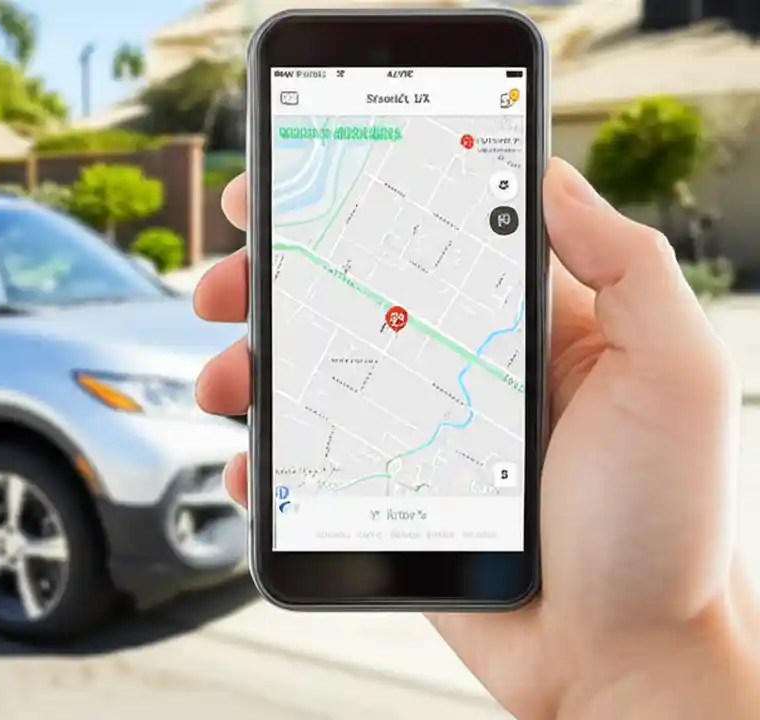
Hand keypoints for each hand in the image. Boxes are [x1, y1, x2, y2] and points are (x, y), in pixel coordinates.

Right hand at [195, 159, 759, 718]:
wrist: (620, 658)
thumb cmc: (665, 523)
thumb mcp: (673, 375)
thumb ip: (629, 267)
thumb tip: (552, 178)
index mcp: (518, 327)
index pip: (423, 241)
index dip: (351, 206)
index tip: (289, 184)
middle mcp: (455, 372)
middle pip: (342, 303)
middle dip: (271, 283)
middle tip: (230, 282)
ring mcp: (411, 437)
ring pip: (308, 383)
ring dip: (247, 369)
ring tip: (224, 381)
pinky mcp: (381, 499)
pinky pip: (303, 469)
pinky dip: (259, 461)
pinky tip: (250, 462)